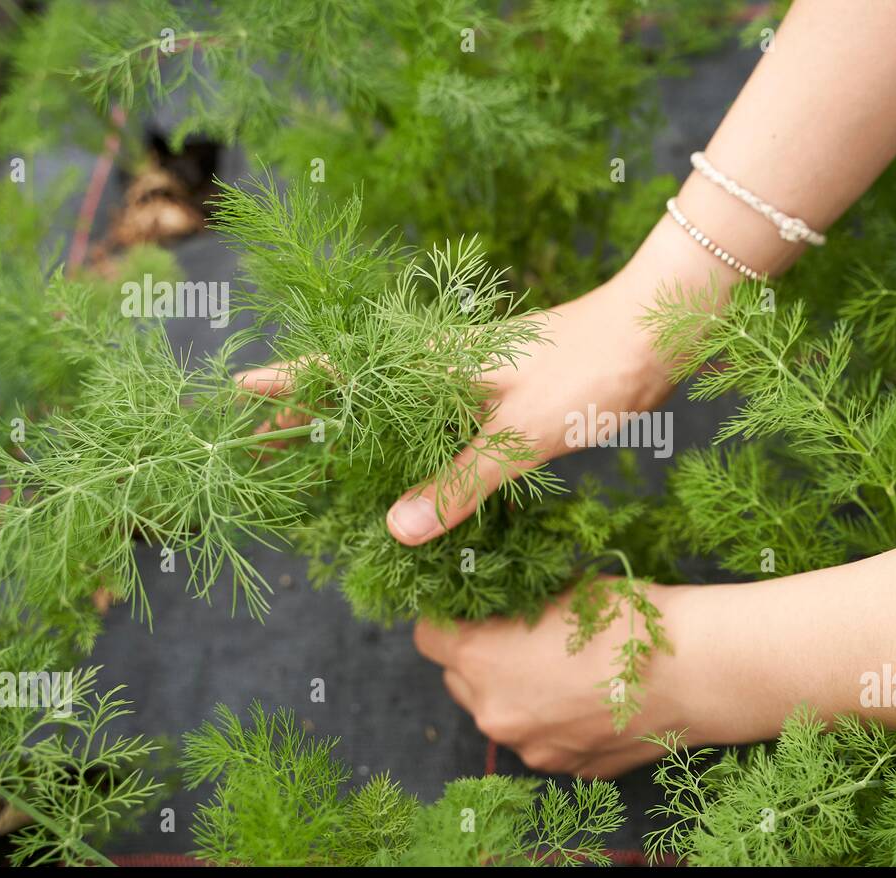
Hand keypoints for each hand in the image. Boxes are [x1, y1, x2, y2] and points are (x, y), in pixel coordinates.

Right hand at [235, 219, 739, 546]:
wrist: (660, 328)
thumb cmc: (592, 369)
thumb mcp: (523, 432)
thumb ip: (461, 481)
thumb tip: (394, 530)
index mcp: (436, 363)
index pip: (344, 372)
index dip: (290, 386)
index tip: (236, 395)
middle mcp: (447, 365)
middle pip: (362, 390)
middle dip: (312, 417)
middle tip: (264, 448)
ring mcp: (477, 376)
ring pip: (400, 405)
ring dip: (361, 429)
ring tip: (322, 462)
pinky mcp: (508, 390)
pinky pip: (443, 417)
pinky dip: (417, 441)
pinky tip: (416, 467)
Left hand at [412, 581, 748, 778]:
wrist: (694, 670)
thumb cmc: (631, 618)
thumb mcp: (563, 586)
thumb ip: (517, 601)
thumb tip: (500, 596)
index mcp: (482, 658)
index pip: (428, 637)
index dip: (448, 618)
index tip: (474, 608)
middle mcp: (493, 711)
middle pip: (459, 680)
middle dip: (482, 657)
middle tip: (524, 634)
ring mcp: (529, 747)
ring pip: (501, 713)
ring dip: (517, 690)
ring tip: (566, 667)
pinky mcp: (564, 768)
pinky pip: (540, 739)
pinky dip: (553, 719)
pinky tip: (590, 696)